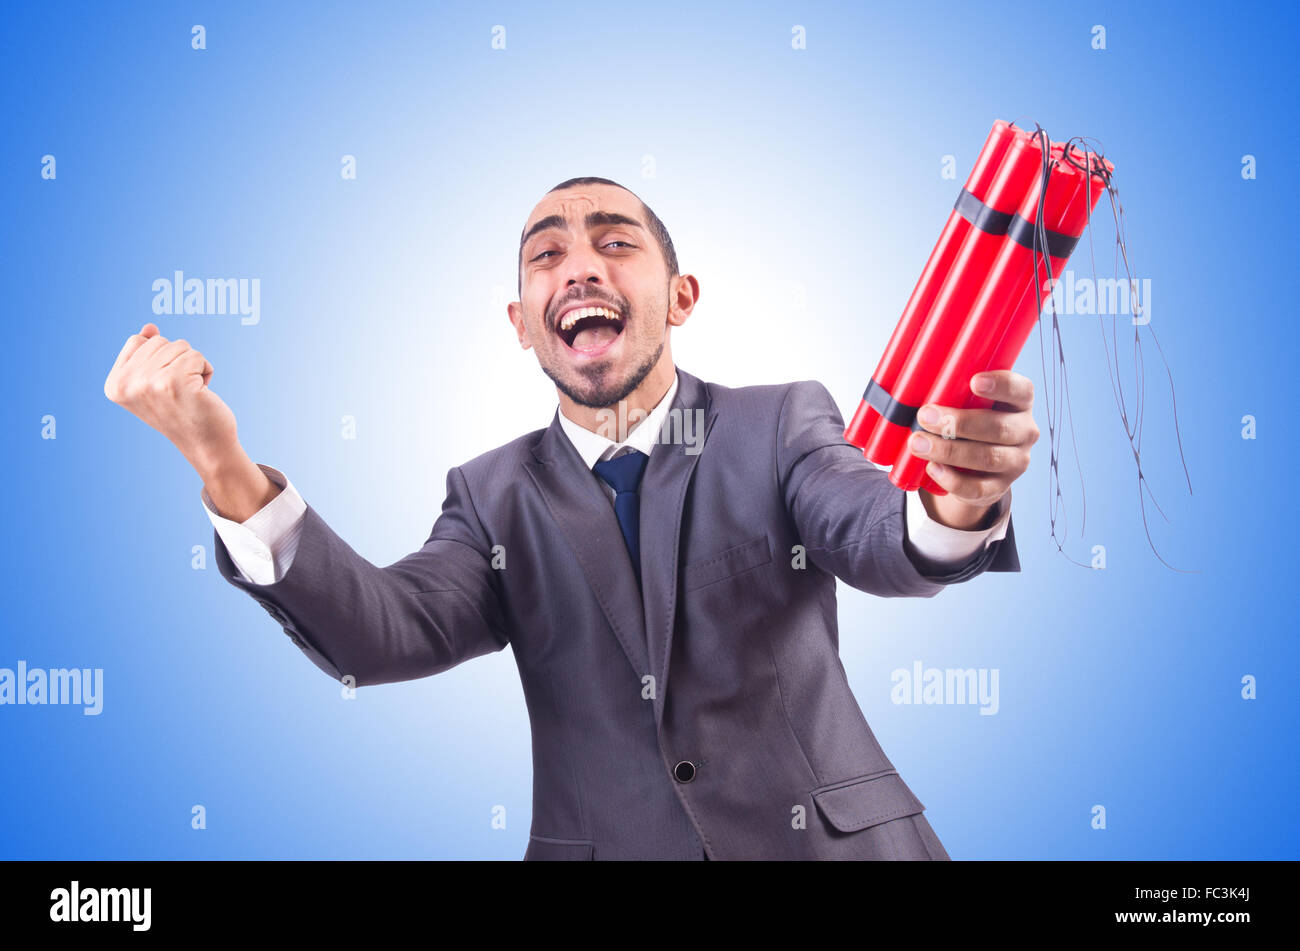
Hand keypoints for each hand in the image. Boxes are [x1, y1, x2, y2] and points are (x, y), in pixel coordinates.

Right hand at [103, 323, 237, 470]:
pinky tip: (202, 393)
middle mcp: (126, 384)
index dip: (160, 357)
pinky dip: (206, 370)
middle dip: (178, 360)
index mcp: (114, 384)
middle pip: (160, 340)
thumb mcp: (157, 381)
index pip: (138, 340)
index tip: (163, 386)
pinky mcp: (175, 382)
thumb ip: (147, 353)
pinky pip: (197, 356)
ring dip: (193, 366)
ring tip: (190, 392)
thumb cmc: (183, 410)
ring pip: (180, 345)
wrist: (206, 444)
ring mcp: (149, 383)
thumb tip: (149, 328)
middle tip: (180, 391)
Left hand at [908, 370, 1038, 529]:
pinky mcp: (999, 488)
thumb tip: (910, 388)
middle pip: (999, 427)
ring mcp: (1015, 462)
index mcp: (1019, 403)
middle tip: (925, 416)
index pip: (1020, 390)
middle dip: (959, 422)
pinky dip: (952, 480)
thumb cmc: (967, 424)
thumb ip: (953, 394)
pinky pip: (977, 488)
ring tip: (918, 443)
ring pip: (987, 457)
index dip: (1001, 385)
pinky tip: (932, 468)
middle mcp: (1025, 432)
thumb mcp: (967, 405)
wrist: (976, 468)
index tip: (974, 381)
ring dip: (949, 451)